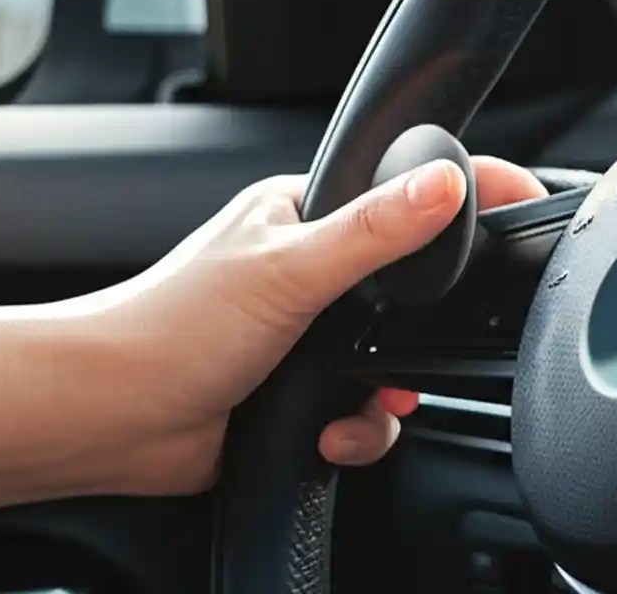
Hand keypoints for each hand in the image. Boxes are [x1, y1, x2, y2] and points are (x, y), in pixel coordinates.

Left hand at [94, 156, 548, 493]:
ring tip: (363, 402)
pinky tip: (329, 431)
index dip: (453, 205)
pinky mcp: (301, 390)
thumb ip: (375, 231)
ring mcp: (306, 335)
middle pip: (407, 289)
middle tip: (414, 344)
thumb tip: (444, 185)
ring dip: (384, 392)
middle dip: (416, 330)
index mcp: (302, 214)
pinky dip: (357, 428)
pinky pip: (365, 410)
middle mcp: (308, 270)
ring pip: (393, 359)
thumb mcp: (288, 268)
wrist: (111, 418)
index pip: (398, 192)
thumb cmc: (169, 327)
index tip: (505, 214)